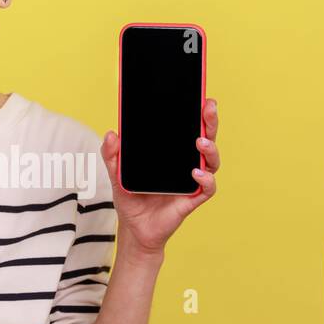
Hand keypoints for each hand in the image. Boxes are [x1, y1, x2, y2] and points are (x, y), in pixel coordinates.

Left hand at [101, 97, 219, 257]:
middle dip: (209, 121)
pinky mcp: (193, 198)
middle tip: (208, 107)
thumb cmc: (131, 199)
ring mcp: (192, 180)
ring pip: (211, 160)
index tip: (200, 95)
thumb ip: (112, 155)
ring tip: (199, 141)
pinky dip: (206, 179)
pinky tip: (196, 173)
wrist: (134, 228)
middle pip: (205, 138)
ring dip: (210, 148)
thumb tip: (112, 134)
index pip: (187, 128)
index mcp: (172, 152)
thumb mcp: (116, 174)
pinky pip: (207, 187)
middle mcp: (186, 163)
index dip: (196, 112)